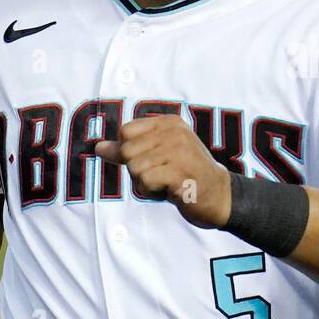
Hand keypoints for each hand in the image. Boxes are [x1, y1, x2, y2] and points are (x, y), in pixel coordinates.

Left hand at [93, 114, 232, 228]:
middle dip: (137, 170)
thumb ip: (129, 149)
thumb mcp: (158, 156)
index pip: (126, 131)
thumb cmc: (185, 175)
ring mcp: (179, 151)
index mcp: (169, 123)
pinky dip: (152, 191)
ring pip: (134, 168)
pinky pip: (144, 181)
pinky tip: (170, 191)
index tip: (153, 161)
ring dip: (145, 183)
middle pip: (127, 151)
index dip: (130, 152)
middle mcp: (175, 132)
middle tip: (162, 175)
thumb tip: (98, 148)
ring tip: (167, 183)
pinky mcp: (180, 172)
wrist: (219, 196)